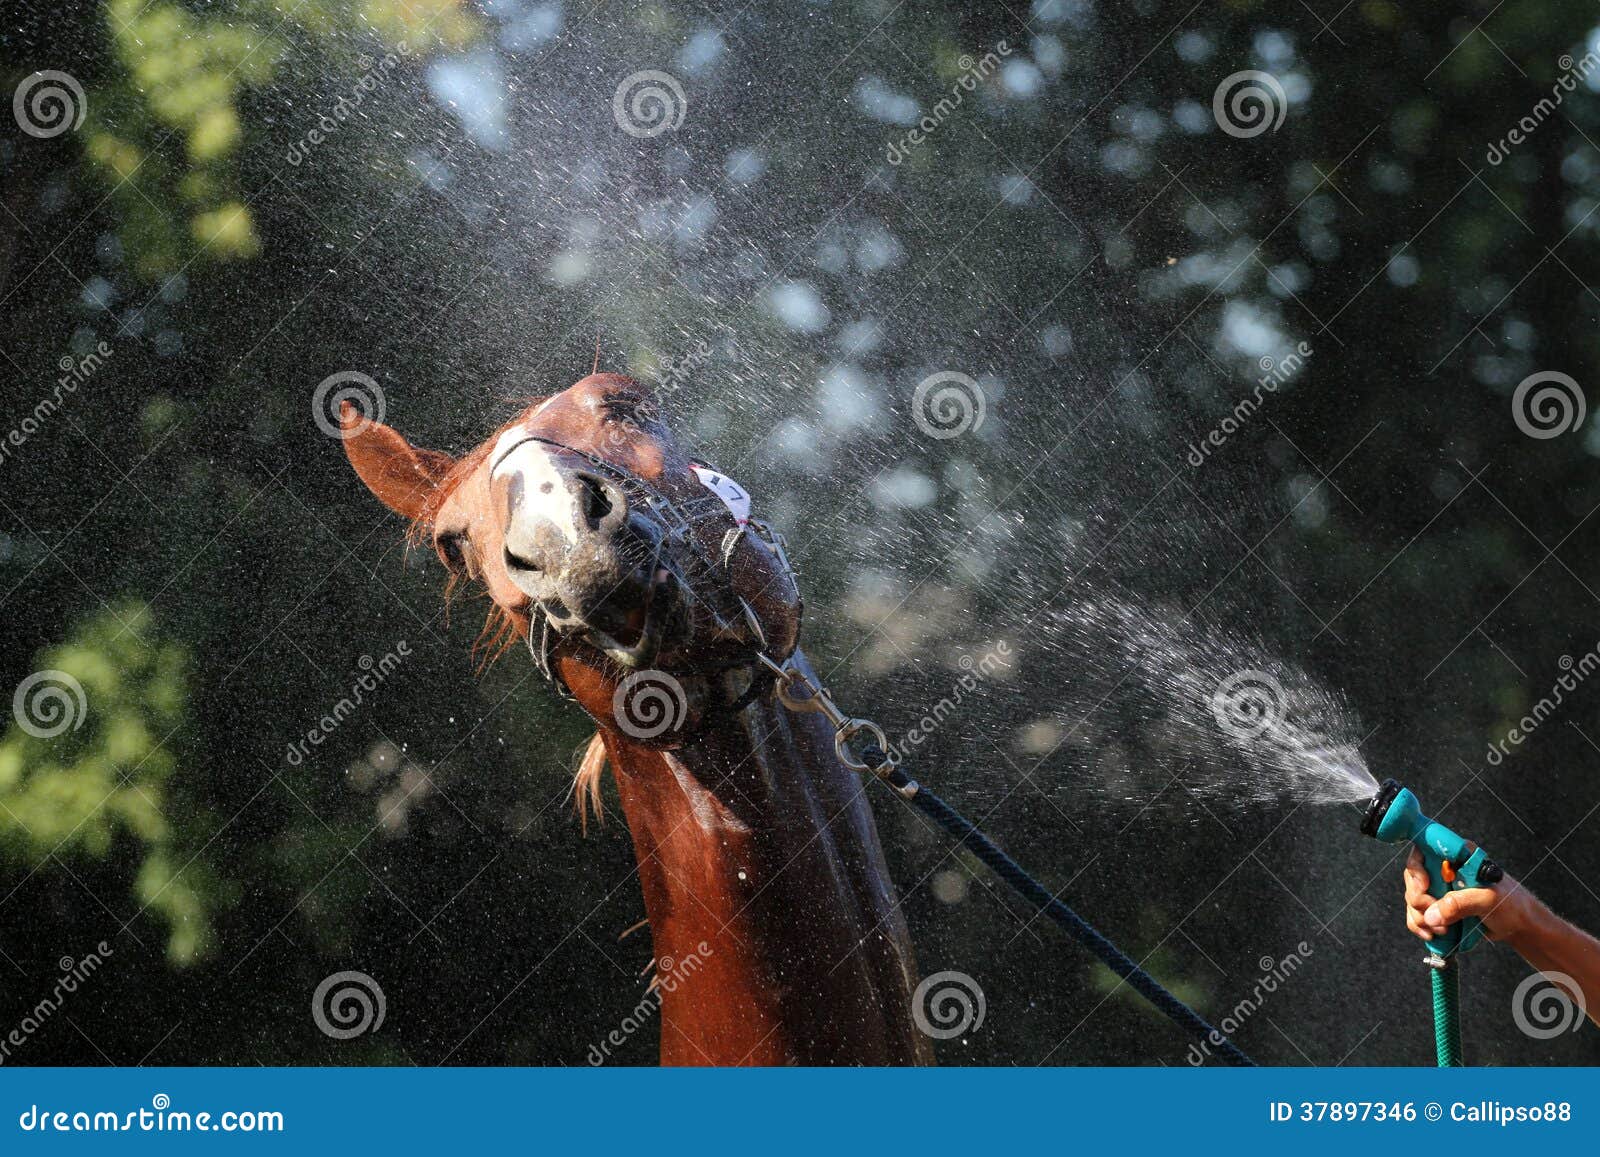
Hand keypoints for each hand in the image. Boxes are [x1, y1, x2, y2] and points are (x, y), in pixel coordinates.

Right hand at [1402, 847, 1540, 946]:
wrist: (1520, 926)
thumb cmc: (1512, 905)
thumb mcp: (1488, 900)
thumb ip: (1460, 904)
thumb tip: (1431, 915)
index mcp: (1457, 856)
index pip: (1424, 850)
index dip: (1417, 868)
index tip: (1424, 887)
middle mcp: (1445, 869)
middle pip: (1413, 877)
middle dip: (1418, 899)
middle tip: (1431, 913)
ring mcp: (1441, 888)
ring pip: (1413, 898)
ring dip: (1420, 916)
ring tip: (1440, 930)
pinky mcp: (1440, 906)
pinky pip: (1417, 913)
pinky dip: (1419, 925)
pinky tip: (1431, 934)